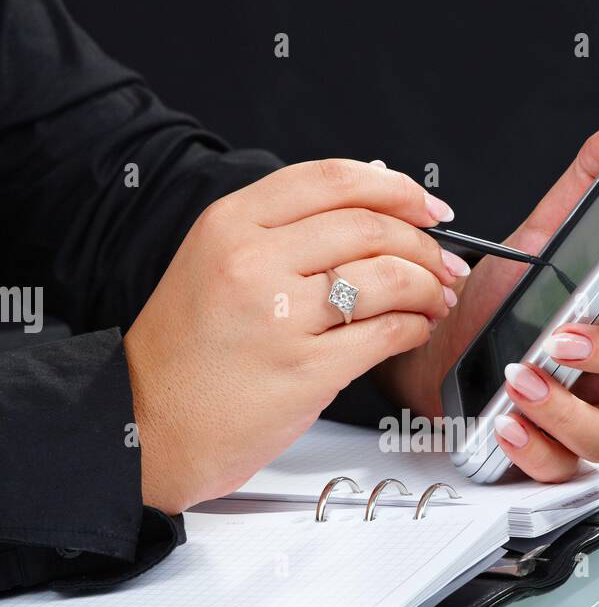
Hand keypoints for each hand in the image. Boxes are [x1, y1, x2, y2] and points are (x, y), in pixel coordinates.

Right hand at [124, 159, 461, 511]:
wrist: (148, 426)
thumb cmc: (184, 355)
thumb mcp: (212, 265)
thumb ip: (280, 235)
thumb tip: (368, 210)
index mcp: (230, 226)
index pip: (331, 180)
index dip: (394, 188)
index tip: (426, 205)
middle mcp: (254, 263)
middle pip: (369, 226)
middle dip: (423, 242)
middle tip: (443, 259)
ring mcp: (281, 317)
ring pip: (387, 277)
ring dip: (428, 286)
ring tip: (436, 297)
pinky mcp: (306, 370)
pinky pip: (384, 334)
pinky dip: (414, 328)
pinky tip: (414, 330)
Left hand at [383, 114, 598, 480]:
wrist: (429, 353)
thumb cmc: (493, 304)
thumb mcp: (536, 238)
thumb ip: (584, 184)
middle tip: (564, 333)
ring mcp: (588, 415)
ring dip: (568, 408)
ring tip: (521, 379)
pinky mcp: (551, 453)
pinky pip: (562, 466)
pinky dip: (534, 446)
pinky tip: (504, 420)